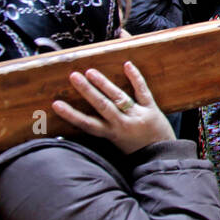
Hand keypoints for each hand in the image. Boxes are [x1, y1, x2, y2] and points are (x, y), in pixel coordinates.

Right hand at [51, 61, 175, 153]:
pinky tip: (127, 65)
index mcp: (111, 134)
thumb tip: (83, 119)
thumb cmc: (136, 149)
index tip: (57, 104)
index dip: (71, 115)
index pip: (87, 124)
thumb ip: (103, 130)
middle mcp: (122, 125)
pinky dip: (135, 78)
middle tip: (73, 76)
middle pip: (101, 106)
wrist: (163, 155)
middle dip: (87, 91)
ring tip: (90, 72)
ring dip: (104, 84)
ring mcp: (137, 116)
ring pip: (118, 97)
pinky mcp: (152, 110)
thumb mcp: (116, 144)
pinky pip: (142, 92)